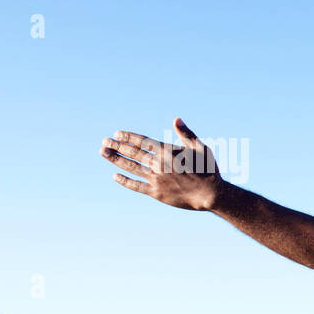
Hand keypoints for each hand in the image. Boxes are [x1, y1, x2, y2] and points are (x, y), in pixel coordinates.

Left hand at [100, 118, 223, 209]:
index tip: (116, 134)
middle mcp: (158, 163)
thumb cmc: (208, 169)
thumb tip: (176, 119)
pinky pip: (136, 185)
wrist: (210, 194)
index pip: (142, 141)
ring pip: (130, 167)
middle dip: (116, 146)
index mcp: (167, 151)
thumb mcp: (200, 148)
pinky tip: (115, 175)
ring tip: (104, 153)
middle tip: (104, 142)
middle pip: (132, 152)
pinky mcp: (156, 192)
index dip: (128, 137)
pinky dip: (124, 180)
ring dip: (115, 159)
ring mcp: (155, 178)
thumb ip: (186, 134)